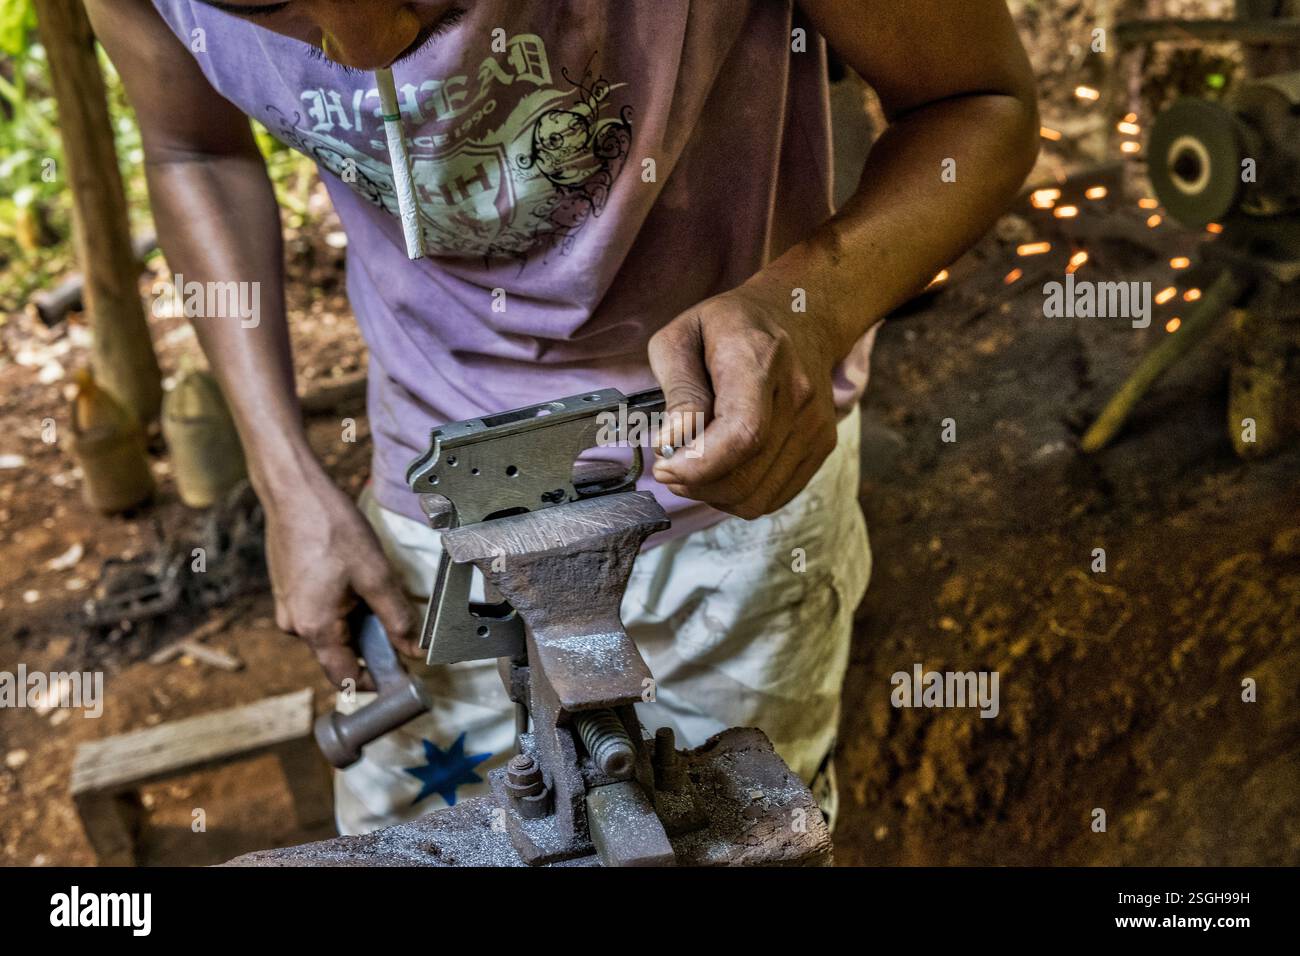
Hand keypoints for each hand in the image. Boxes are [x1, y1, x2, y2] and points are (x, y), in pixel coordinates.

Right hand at [263, 470, 418, 687]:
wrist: (294, 492)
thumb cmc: (332, 529)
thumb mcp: (376, 575)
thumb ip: (397, 618)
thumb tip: (415, 650)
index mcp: (315, 628)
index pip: (345, 678)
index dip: (375, 680)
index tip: (400, 671)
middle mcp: (295, 626)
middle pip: (340, 653)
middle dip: (370, 641)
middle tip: (394, 614)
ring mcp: (288, 608)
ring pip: (332, 630)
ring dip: (356, 618)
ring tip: (370, 583)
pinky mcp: (288, 592)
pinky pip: (320, 612)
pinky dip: (342, 604)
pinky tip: (351, 575)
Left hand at [648, 278, 842, 519]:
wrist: (800, 314)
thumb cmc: (730, 325)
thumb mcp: (682, 337)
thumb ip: (678, 391)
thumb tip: (671, 442)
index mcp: (760, 359)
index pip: (742, 433)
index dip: (699, 465)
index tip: (664, 466)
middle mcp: (797, 396)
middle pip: (746, 475)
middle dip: (695, 484)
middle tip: (670, 465)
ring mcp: (815, 425)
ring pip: (757, 497)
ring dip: (714, 494)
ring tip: (695, 466)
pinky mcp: (821, 445)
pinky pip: (773, 497)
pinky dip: (739, 496)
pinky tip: (723, 469)